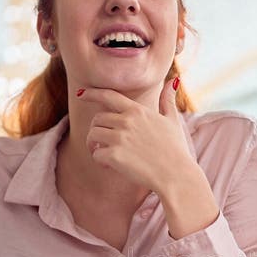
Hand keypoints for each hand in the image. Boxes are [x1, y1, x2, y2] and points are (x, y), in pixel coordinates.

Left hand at [84, 79, 218, 237]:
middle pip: (97, 119)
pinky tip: (110, 167)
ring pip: (93, 135)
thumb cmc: (176, 150)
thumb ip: (167, 100)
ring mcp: (120, 138)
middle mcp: (126, 121)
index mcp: (138, 111)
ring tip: (105, 154)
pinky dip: (99, 161)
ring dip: (94, 145)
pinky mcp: (115, 156)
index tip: (80, 93)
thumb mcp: (172, 121)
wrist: (176, 175)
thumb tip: (173, 81)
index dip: (92, 93)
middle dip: (97, 130)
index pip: (109, 95)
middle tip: (103, 143)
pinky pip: (96, 154)